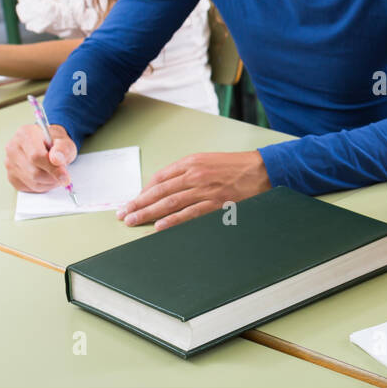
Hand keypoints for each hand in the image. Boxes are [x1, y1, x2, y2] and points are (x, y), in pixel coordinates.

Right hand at [5, 122, 76, 192]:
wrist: (48, 144)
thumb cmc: (55, 142)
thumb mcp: (65, 142)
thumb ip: (63, 149)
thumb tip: (57, 160)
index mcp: (25, 134)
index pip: (36, 156)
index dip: (53, 169)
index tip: (65, 176)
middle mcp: (13, 148)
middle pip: (34, 172)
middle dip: (52, 177)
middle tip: (64, 176)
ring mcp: (9, 163)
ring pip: (31, 182)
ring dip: (48, 183)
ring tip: (56, 175)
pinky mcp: (11, 176)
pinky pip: (27, 188)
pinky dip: (41, 187)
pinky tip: (47, 179)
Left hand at [117, 150, 270, 230]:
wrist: (262, 170)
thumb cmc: (236, 166)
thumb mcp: (208, 161)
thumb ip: (187, 171)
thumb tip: (166, 185)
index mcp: (191, 162)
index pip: (159, 178)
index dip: (143, 191)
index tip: (133, 201)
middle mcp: (194, 175)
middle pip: (159, 191)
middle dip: (138, 203)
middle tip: (124, 214)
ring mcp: (204, 190)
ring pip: (169, 203)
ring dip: (148, 213)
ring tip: (133, 221)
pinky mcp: (214, 204)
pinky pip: (188, 214)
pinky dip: (172, 221)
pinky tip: (159, 227)